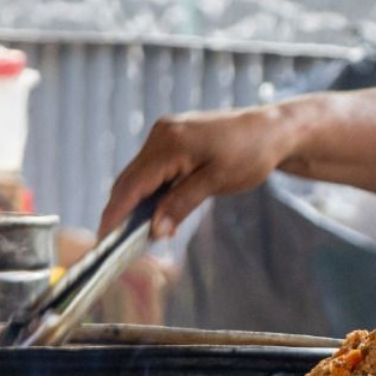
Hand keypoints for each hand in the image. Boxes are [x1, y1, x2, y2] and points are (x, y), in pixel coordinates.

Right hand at [99, 107, 296, 239]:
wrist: (272, 130)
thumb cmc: (250, 154)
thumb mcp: (216, 182)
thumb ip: (182, 204)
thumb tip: (154, 230)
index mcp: (170, 143)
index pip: (132, 184)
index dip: (115, 213)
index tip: (104, 238)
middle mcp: (162, 134)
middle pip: (129, 179)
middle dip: (121, 211)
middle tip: (117, 245)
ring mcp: (166, 134)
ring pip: (139, 175)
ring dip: (136, 202)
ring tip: (137, 234)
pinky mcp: (173, 138)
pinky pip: (152, 168)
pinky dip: (151, 191)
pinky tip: (157, 212)